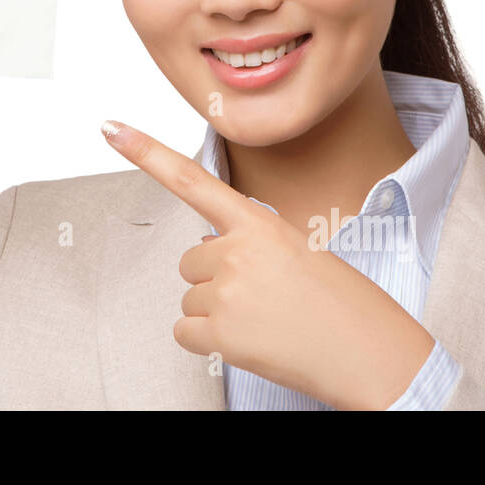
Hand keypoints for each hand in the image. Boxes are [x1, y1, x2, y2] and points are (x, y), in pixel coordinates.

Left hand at [99, 118, 435, 409]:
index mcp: (259, 222)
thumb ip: (251, 241)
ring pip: (190, 296)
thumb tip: (211, 252)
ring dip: (219, 311)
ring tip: (268, 319)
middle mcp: (235, 251)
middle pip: (192, 258)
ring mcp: (224, 293)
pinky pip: (185, 332)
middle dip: (218, 276)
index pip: (191, 179)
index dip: (146, 152)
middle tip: (267, 295)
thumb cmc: (346, 305)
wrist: (374, 356)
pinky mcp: (218, 335)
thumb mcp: (300, 250)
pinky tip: (250, 342)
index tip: (110, 128)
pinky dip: (209, 342)